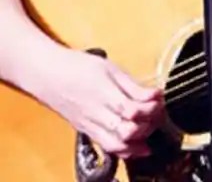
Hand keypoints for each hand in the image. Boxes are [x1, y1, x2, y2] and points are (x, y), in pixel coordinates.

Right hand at [35, 48, 163, 157]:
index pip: (132, 110)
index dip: (151, 108)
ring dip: (138, 142)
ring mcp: (90, 125)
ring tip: (149, 131)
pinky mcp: (86, 131)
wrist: (46, 76)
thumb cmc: (77, 67)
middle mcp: (97, 114)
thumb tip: (156, 95)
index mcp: (104, 94)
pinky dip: (124, 149)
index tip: (159, 99)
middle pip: (127, 131)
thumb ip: (133, 86)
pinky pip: (106, 146)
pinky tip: (137, 145)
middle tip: (156, 114)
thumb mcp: (110, 69)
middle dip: (148, 125)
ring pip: (117, 144)